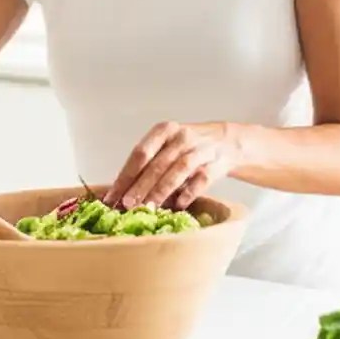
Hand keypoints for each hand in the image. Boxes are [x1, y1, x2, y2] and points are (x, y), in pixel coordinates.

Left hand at [103, 121, 241, 210]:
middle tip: (127, 204)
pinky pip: (202, 179)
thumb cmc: (188, 146)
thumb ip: (148, 165)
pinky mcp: (217, 163)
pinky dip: (189, 192)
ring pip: (178, 170)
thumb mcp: (167, 146)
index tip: (112, 196)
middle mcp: (181, 137)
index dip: (125, 176)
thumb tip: (122, 193)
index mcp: (164, 131)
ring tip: (148, 207)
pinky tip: (179, 205)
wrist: (227, 141)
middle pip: (157, 163)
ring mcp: (200, 149)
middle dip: (140, 185)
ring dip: (161, 190)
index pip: (140, 153)